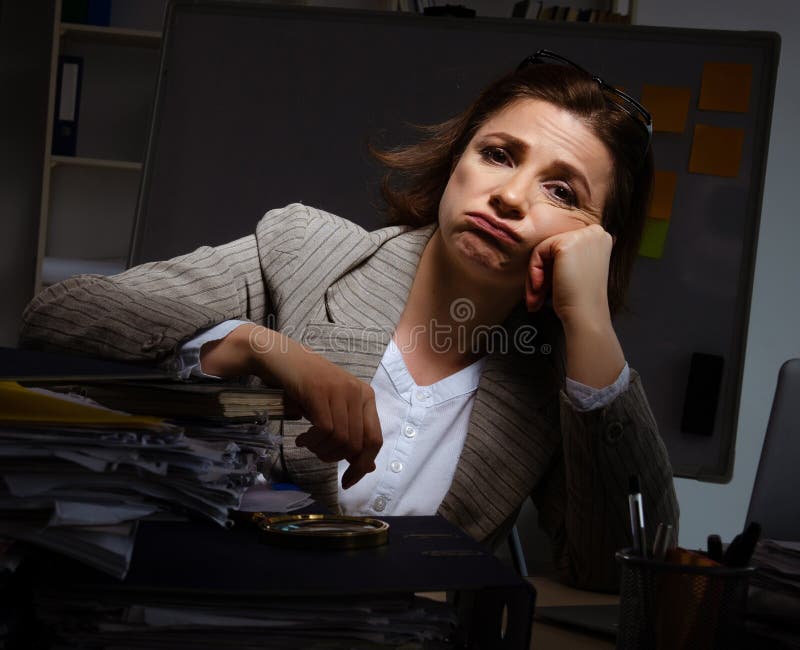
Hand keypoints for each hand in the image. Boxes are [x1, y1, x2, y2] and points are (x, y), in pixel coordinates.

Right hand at [201, 324, 381, 487]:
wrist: (281, 358)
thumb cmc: (307, 386)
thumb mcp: (334, 410)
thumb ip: (352, 434)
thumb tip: (367, 468)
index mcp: (366, 397)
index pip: (375, 440)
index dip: (362, 466)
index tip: (347, 482)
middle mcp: (358, 393)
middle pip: (356, 444)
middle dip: (335, 459)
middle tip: (317, 454)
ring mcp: (340, 390)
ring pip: (340, 439)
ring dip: (321, 450)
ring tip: (307, 444)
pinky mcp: (321, 391)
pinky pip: (325, 429)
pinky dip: (313, 441)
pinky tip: (302, 438)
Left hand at [525, 226, 624, 387]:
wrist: (585, 314)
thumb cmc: (580, 299)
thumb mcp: (576, 270)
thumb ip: (566, 256)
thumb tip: (547, 251)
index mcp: (600, 238)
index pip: (564, 246)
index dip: (552, 269)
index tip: (547, 290)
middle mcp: (595, 233)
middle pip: (554, 247)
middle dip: (542, 274)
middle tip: (537, 297)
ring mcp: (582, 236)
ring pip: (544, 249)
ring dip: (535, 276)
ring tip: (536, 298)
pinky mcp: (566, 243)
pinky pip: (538, 252)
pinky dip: (534, 272)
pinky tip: (540, 288)